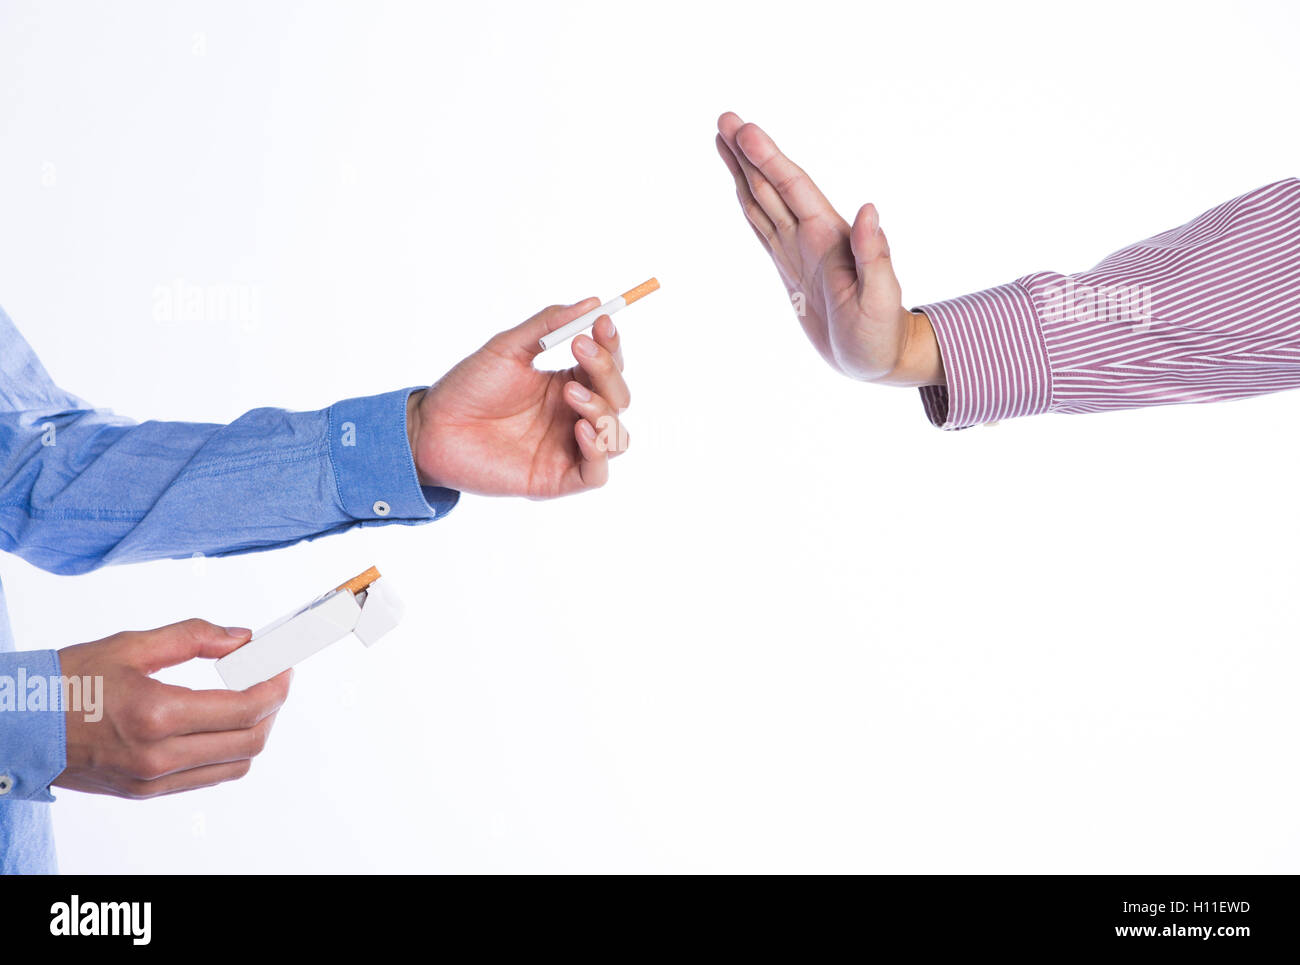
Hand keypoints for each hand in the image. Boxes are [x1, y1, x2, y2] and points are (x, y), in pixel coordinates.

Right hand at [54, 619, 289, 798]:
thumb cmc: (67, 681)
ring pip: (236, 765)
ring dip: (255, 731)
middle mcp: (158, 757)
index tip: (284, 664)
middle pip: (250, 741)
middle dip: (273, 706)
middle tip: (274, 677)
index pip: (246, 708)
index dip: (276, 685)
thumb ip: (194, 637)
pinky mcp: (145, 793)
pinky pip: (208, 777)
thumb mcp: (130, 645)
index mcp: (156, 715)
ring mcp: (152, 781)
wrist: (15, 727)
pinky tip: (224, 721)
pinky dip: (229, 751)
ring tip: (252, 697)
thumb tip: (243, 638)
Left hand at [408, 301, 631, 497]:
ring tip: (571, 393)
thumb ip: (548, 326)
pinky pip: (597, 472)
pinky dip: (598, 450)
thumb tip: (591, 302)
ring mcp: (568, 449)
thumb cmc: (468, 389)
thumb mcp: (508, 348)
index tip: (602, 321)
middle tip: (579, 351)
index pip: (608, 366)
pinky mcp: (557, 479)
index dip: (611, 344)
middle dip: (607, 372)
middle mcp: (573, 417)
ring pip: (616, 436)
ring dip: (604, 410)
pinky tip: (580, 428)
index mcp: (568, 384)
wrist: (433, 427)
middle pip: (618, 398)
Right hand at [715, 112, 943, 385]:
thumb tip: (869, 209)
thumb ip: (874, 255)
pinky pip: (763, 229)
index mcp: (829, 238)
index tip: (745, 131)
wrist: (877, 358)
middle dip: (749, 154)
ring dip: (743, 172)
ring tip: (722, 141)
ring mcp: (798, 251)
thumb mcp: (881, 299)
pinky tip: (740, 190)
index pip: (793, 189)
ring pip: (764, 202)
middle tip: (724, 119)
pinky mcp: (789, 268)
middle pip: (773, 186)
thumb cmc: (881, 333)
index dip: (769, 159)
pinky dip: (749, 206)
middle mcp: (811, 236)